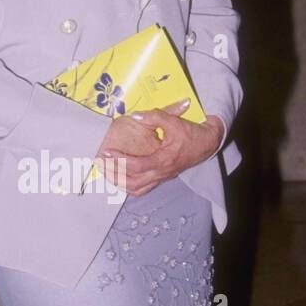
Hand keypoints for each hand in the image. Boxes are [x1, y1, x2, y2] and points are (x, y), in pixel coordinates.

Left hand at [97, 100, 224, 196]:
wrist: (206, 144)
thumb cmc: (190, 132)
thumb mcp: (173, 121)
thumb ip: (154, 116)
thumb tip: (134, 115)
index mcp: (164, 160)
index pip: (137, 165)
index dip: (119, 160)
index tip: (105, 152)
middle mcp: (162, 173)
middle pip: (132, 182)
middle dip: (113, 173)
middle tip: (99, 163)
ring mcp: (161, 178)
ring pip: (136, 189)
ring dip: (118, 183)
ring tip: (104, 172)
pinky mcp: (161, 178)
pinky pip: (142, 189)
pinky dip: (128, 187)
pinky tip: (118, 179)